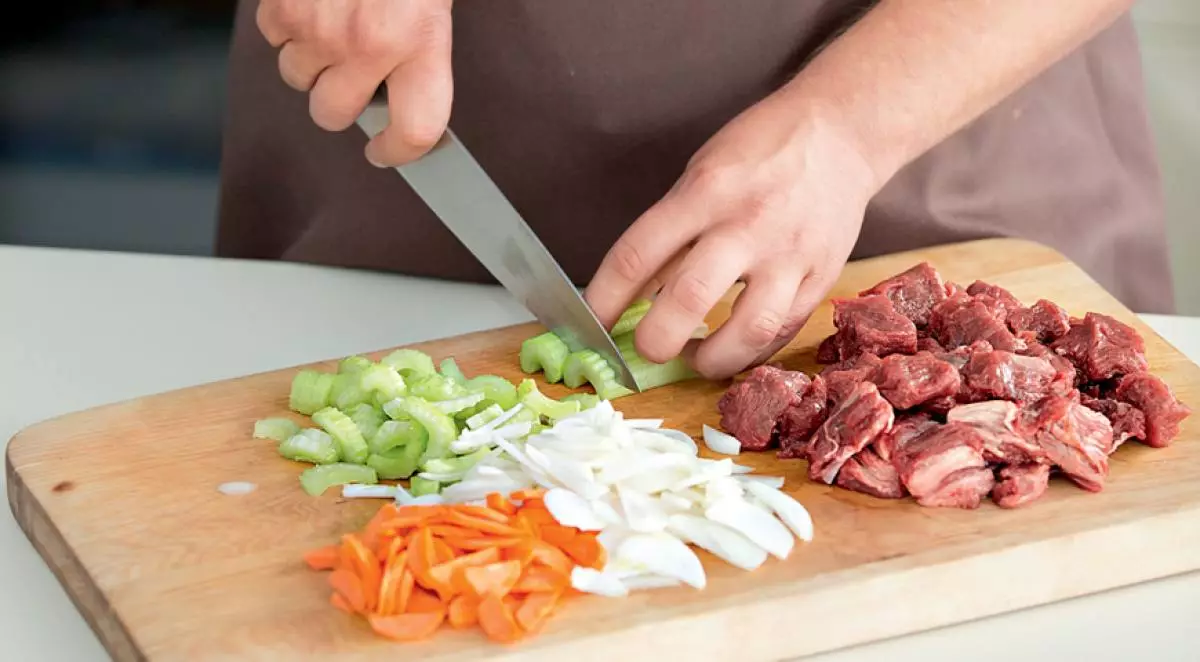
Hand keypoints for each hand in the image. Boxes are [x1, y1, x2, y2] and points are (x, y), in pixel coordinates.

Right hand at [256, 0, 453, 165]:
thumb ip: (416, 56)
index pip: (414, 130)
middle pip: (335, 116)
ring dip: (312, 62)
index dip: (400, 152)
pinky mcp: (281, 5)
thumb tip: (396, 102)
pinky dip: (287, 26)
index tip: (387, 152)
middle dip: (342, 102)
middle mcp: (368, 42)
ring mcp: (319, 26)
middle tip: (355, 75)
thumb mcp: (429, 7)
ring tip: (334, 25)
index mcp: (420, 42)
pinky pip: (273, 39)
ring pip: (297, 79)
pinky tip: (311, 2)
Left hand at [584, 93, 882, 379]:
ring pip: (748, 330)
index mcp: (706, 191)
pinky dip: (750, 352)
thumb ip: (672, 231)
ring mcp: (789, 256)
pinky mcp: (821, 279)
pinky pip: (782, 332)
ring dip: (711, 361)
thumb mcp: (702, 173)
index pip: (638, 254)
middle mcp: (747, 225)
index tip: (590, 325)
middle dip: (656, 340)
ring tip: (694, 358)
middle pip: (690, 298)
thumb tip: (630, 292)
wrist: (841, 134)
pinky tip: (731, 348)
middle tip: (645, 349)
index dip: (604, 300)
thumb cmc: (760, 152)